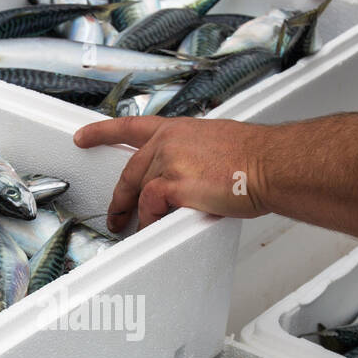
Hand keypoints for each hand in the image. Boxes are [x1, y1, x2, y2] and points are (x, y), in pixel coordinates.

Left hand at [74, 116, 268, 231]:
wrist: (272, 164)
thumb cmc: (257, 158)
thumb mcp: (219, 145)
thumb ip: (195, 157)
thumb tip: (193, 176)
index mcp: (179, 130)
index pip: (132, 127)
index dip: (103, 132)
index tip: (84, 136)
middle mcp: (169, 142)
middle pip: (130, 170)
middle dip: (119, 197)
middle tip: (114, 216)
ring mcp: (169, 161)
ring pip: (138, 192)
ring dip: (135, 215)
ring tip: (132, 230)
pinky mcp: (173, 185)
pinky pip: (149, 208)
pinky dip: (151, 222)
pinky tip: (156, 228)